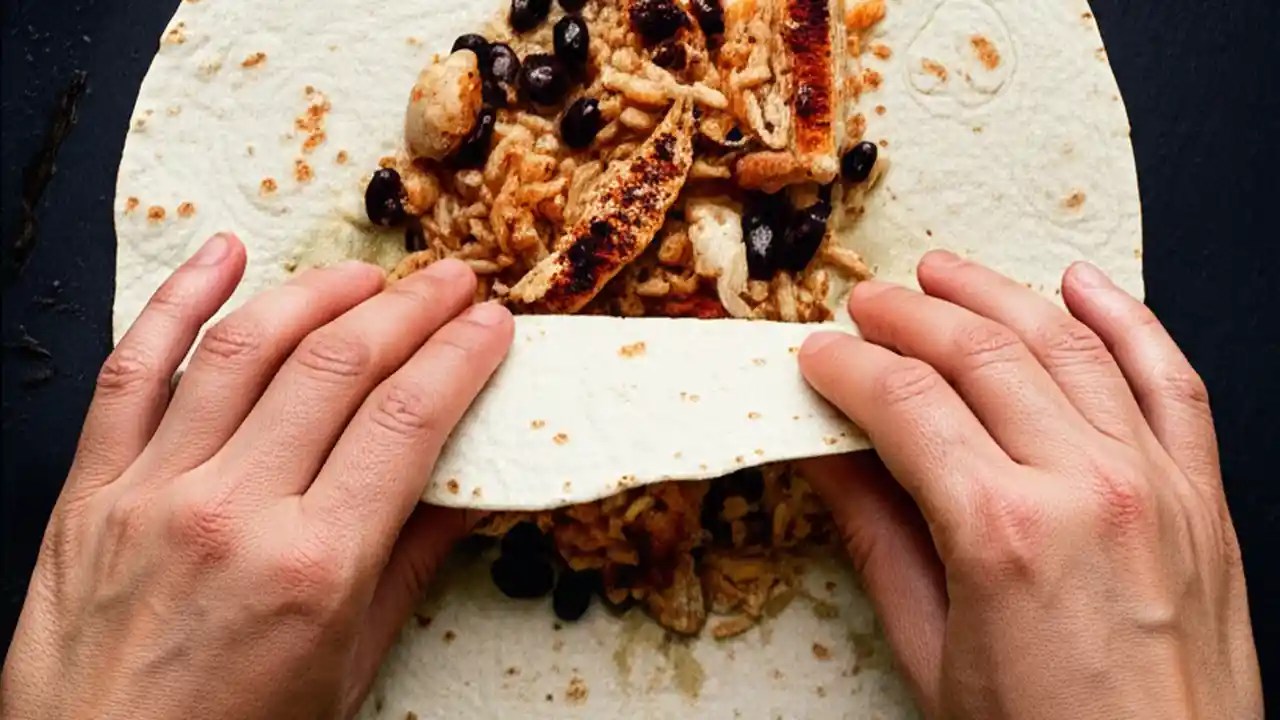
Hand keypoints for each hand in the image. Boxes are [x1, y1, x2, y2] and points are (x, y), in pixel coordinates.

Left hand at [2, 234, 513, 718]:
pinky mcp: (93, 489)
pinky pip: (132, 370)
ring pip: (245, 348)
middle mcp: (233, 513)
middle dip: (409, 308)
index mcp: (313, 567)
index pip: (406, 419)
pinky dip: (178, 300)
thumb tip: (465, 486)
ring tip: (366, 274)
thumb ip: (409, 561)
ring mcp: (154, 492)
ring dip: (317, 293)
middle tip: (450, 282)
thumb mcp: (350, 661)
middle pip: (338, 367)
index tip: (490, 325)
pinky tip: (223, 256)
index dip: (460, 357)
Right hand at [799, 252, 1260, 719]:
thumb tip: (830, 459)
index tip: (817, 357)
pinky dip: (1125, 320)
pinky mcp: (1201, 497)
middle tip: (865, 307)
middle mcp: (1086, 489)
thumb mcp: (930, 653)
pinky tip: (1080, 286)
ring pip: (1068, 345)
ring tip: (945, 274)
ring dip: (996, 295)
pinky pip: (1171, 379)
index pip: (906, 404)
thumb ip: (878, 539)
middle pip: (980, 355)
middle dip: (909, 316)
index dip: (848, 367)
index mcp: (1003, 533)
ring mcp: (1155, 484)